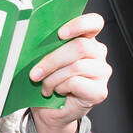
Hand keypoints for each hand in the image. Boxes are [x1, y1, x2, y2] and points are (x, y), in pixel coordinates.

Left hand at [27, 12, 111, 132]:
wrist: (48, 110)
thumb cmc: (46, 80)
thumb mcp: (44, 58)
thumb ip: (46, 45)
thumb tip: (31, 37)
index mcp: (86, 39)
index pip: (94, 22)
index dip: (79, 24)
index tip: (60, 33)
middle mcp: (98, 53)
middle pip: (80, 46)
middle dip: (52, 60)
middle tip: (35, 73)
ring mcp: (101, 72)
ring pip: (76, 66)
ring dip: (53, 78)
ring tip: (45, 86)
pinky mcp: (100, 91)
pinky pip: (77, 83)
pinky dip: (61, 87)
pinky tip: (57, 92)